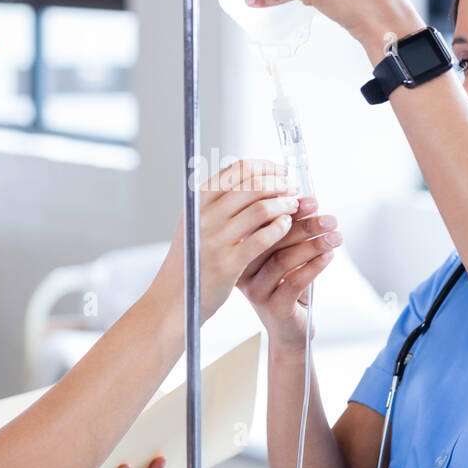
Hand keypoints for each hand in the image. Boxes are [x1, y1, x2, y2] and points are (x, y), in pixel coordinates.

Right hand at [154, 159, 302, 320]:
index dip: (265, 167)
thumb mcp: (195, 225)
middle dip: (279, 183)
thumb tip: (252, 179)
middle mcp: (204, 217)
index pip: (237, 169)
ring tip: (295, 206)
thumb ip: (218, 203)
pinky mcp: (228, 263)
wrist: (173, 300)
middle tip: (293, 188)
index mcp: (197, 202)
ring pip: (261, 209)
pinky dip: (280, 228)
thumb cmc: (190, 262)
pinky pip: (263, 238)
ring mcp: (216, 240)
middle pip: (252, 184)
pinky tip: (286, 226)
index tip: (280, 172)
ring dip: (284, 203)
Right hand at [237, 195, 340, 349]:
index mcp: (242, 252)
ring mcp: (256, 290)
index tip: (312, 201)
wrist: (290, 330)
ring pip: (283, 260)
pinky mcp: (273, 307)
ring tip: (335, 237)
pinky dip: (314, 266)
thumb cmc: (289, 287)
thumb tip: (310, 203)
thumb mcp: (288, 256)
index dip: (287, 210)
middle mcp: (243, 270)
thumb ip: (292, 232)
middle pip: (272, 239)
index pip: (260, 224)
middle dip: (305, 225)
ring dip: (313, 245)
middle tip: (330, 219)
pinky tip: (329, 257)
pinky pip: (294, 281)